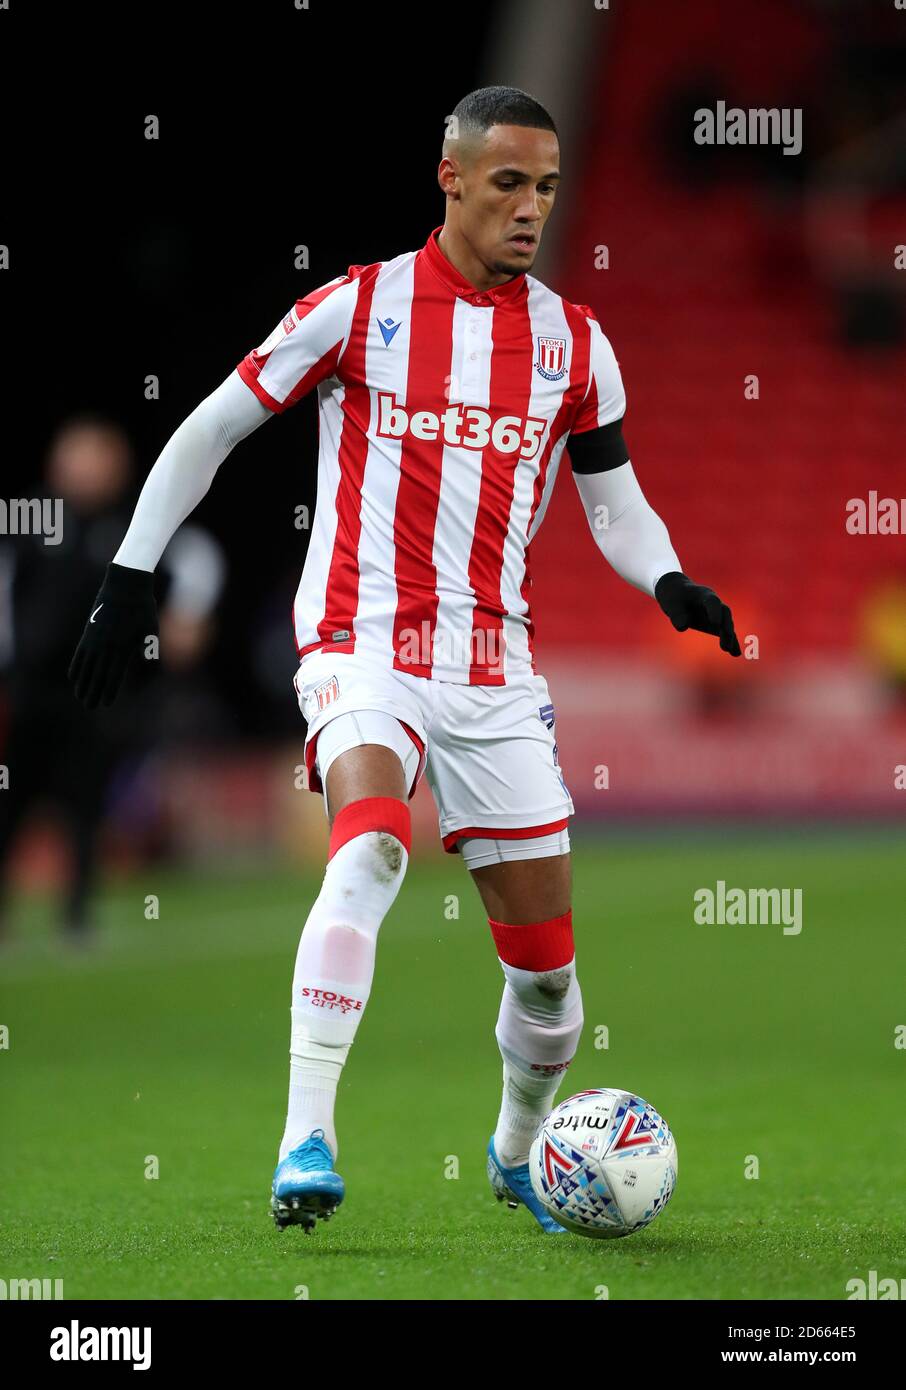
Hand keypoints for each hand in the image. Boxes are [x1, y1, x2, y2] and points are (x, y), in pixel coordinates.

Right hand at [69, 562, 158, 707]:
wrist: (125, 585)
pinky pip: (80, 653)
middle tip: (89, 706)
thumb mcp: (151, 627)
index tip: (105, 703)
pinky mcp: (88, 631)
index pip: (114, 674)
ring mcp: (95, 638)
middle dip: (93, 691)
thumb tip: (150, 660)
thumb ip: (148, 645)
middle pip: (98, 674)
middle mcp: (106, 645)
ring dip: (82, 683)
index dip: (109, 690)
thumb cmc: (143, 607)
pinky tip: (72, 678)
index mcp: (123, 646)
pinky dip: (76, 666)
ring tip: (79, 697)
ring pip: (86, 666)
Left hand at [655, 571, 740, 656]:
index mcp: (703, 594)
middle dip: (726, 625)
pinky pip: (725, 633)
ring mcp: (717, 613)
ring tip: (729, 650)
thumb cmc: (674, 597)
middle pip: (724, 613)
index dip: (714, 611)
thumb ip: (676, 614)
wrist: (678, 594)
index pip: (712, 601)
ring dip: (729, 636)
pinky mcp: (717, 624)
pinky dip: (731, 642)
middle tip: (727, 637)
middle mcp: (714, 603)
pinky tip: (735, 654)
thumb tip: (682, 627)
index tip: (715, 623)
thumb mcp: (671, 604)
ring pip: (726, 624)